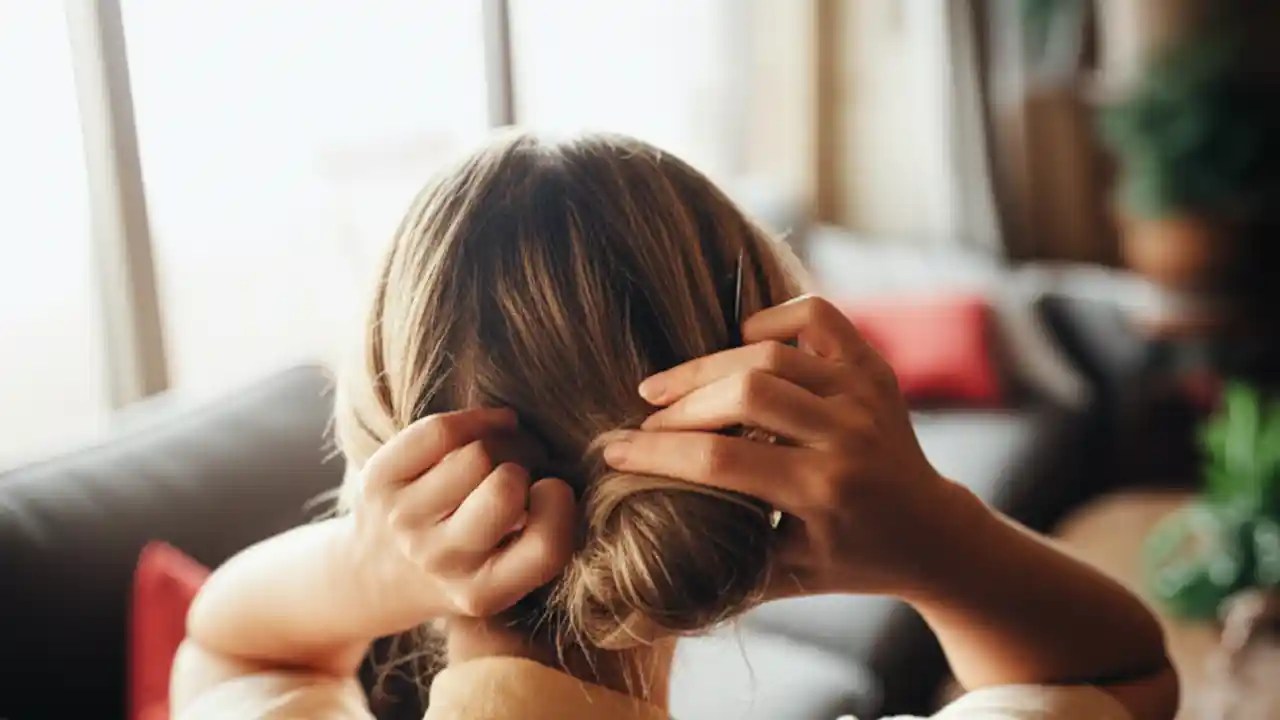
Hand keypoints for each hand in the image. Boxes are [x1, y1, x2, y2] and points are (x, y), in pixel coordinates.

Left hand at [352, 408, 576, 623]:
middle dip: (525, 466)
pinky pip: (439, 431)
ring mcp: (404, 520)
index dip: (560, 505)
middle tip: (520, 468)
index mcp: (484, 593)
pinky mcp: (378, 482)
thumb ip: (543, 535)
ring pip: (476, 454)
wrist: (374, 573)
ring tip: (496, 455)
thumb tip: (561, 467)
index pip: (546, 546)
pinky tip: (480, 431)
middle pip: (506, 487)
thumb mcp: (505, 574)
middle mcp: (440, 560)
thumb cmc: (463, 560)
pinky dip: (472, 421)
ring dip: (498, 443)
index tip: (550, 490)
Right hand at [603, 296, 978, 597]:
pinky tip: (742, 344)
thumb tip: (636, 584)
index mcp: (824, 491)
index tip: (612, 450)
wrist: (934, 534)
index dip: (658, 452)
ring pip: (771, 354)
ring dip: (708, 366)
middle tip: (644, 418)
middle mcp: (848, 435)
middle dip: (681, 403)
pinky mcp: (872, 367)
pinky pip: (817, 318)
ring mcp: (864, 393)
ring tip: (668, 387)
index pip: (722, 459)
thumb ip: (721, 570)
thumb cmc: (851, 561)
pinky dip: (773, 321)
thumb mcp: (787, 578)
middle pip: (745, 392)